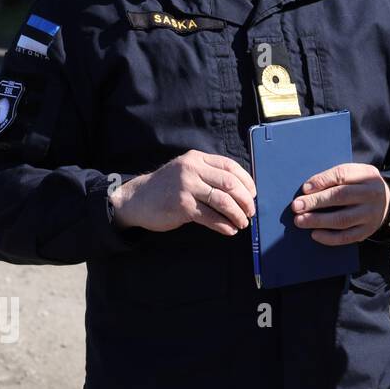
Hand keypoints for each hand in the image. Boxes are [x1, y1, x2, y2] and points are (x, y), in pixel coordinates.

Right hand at [110, 150, 255, 235]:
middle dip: (245, 200)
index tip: (253, 194)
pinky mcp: (181, 206)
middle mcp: (192, 169)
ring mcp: (186, 187)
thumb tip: (242, 190)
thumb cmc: (167, 187)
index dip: (246, 182)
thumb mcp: (187, 171)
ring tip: (242, 223)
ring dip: (237, 214)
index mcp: (197, 158)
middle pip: (230, 183)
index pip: (230, 167)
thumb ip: (209, 173)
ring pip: (222, 201)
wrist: (136, 198)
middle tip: (251, 211)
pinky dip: (224, 225)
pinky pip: (210, 217)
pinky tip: (230, 230)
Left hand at [292, 163, 389, 245]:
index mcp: (366, 175)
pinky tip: (315, 234)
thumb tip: (308, 189)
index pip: (343, 175)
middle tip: (297, 206)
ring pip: (343, 219)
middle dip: (316, 201)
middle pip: (341, 196)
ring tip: (300, 221)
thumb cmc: (361, 186)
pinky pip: (347, 236)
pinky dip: (329, 237)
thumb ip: (334, 176)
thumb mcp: (354, 173)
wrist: (387, 202)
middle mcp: (371, 194)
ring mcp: (370, 214)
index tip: (305, 189)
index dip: (322, 181)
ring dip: (319, 220)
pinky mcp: (368, 230)